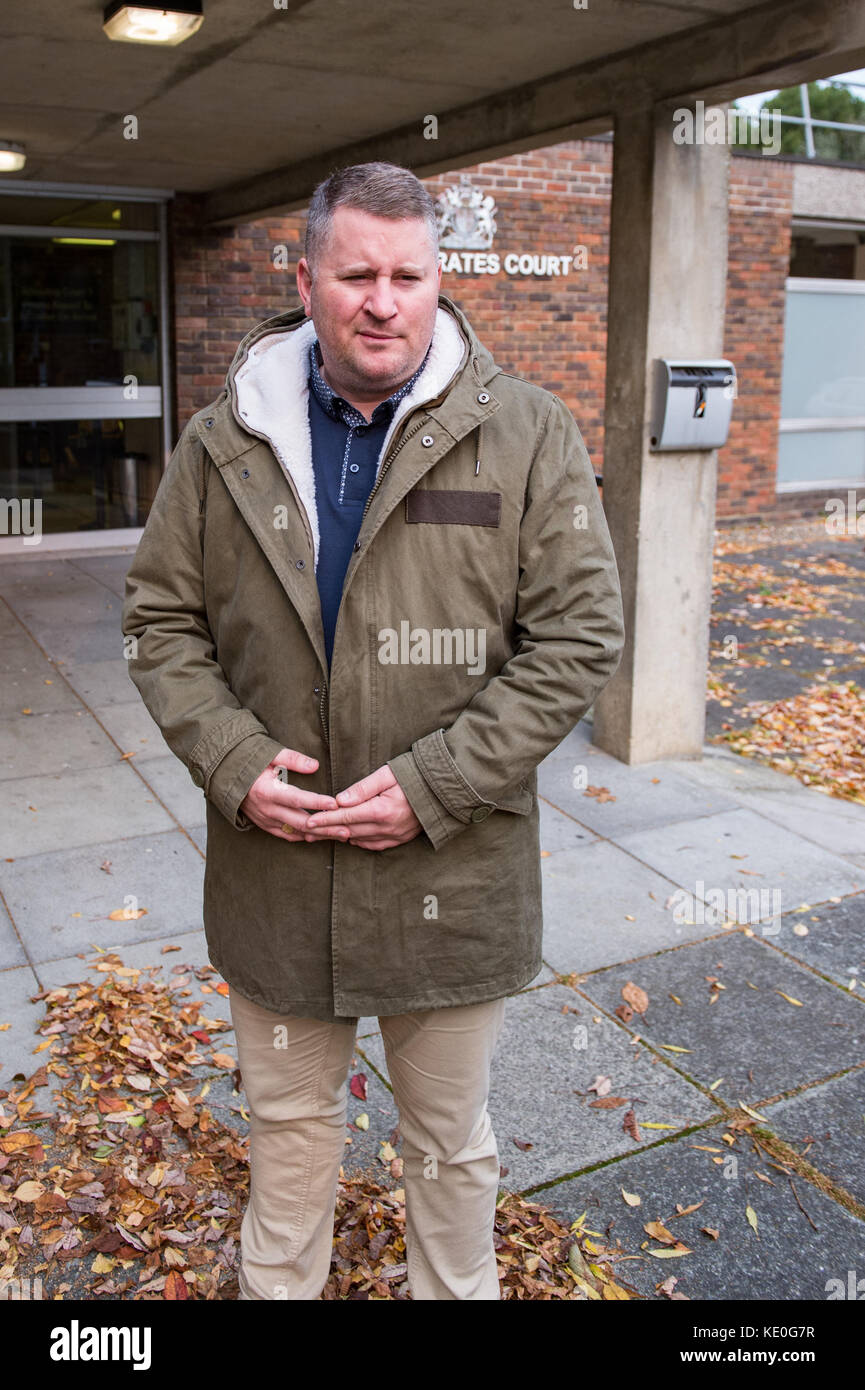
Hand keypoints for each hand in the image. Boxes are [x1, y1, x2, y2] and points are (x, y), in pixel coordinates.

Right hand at [239, 748, 351, 842]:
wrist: (226, 775)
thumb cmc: (251, 761)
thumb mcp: (270, 754)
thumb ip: (293, 759)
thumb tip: (315, 765)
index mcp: (268, 791)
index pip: (296, 799)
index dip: (316, 803)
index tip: (335, 804)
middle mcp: (267, 809)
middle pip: (300, 822)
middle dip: (325, 827)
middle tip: (347, 829)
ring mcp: (265, 819)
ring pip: (295, 832)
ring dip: (318, 835)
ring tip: (339, 836)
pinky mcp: (264, 825)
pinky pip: (286, 835)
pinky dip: (303, 837)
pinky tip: (318, 836)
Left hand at [303, 764, 421, 850]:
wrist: (443, 788)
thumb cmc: (415, 775)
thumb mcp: (387, 774)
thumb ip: (363, 788)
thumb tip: (340, 799)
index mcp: (382, 810)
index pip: (346, 817)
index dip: (325, 819)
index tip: (309, 822)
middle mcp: (387, 827)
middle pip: (349, 831)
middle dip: (326, 832)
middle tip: (307, 833)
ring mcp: (395, 835)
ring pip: (360, 840)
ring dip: (340, 837)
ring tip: (322, 836)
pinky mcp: (401, 839)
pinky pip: (375, 845)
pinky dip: (359, 842)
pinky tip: (349, 838)